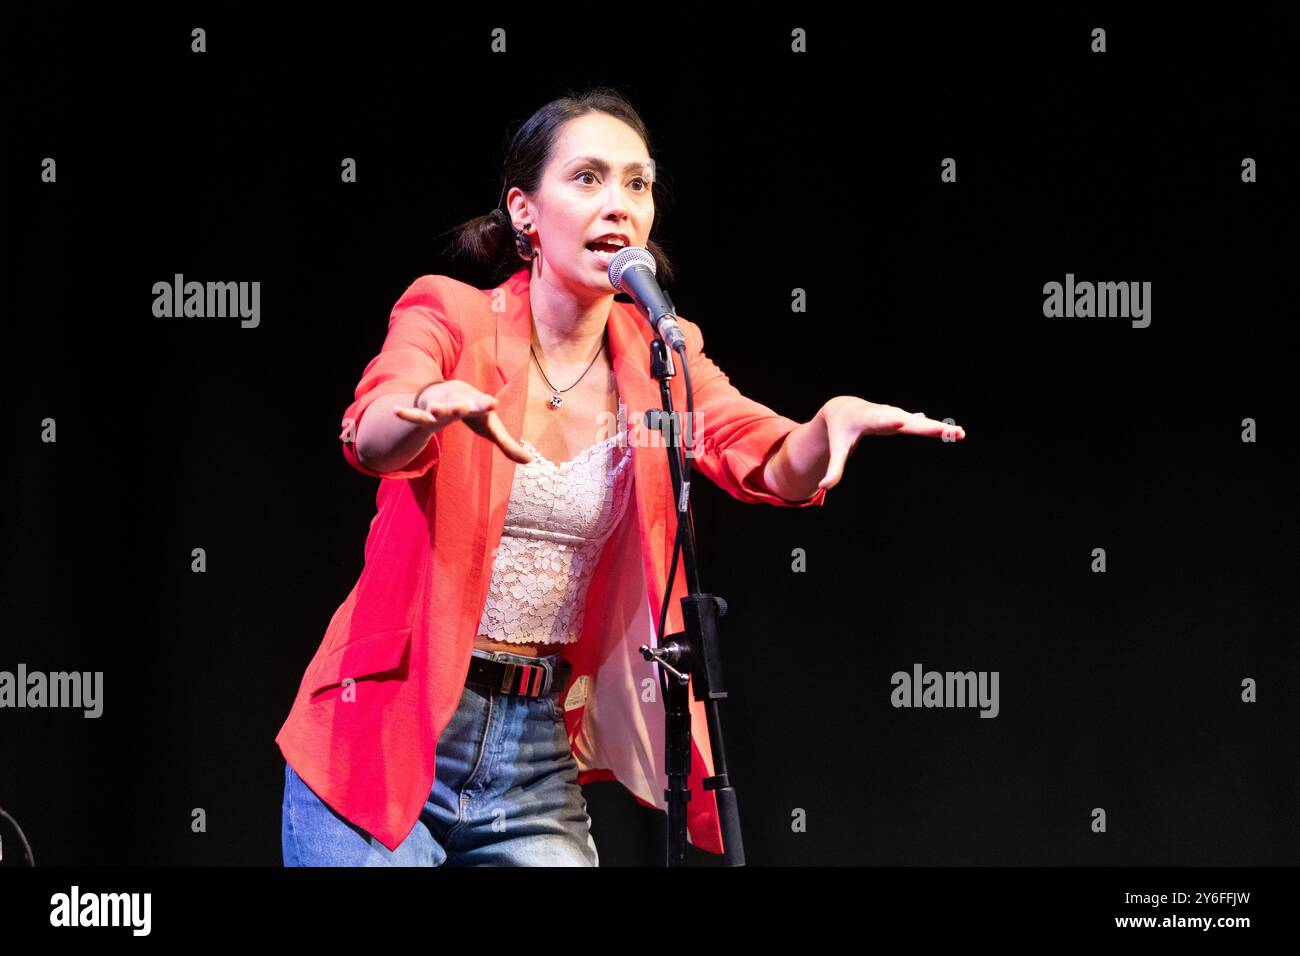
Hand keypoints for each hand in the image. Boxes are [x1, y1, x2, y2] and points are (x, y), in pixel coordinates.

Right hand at [393, 381, 532, 463]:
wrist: (454, 389)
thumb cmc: (476, 412)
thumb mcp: (492, 428)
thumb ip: (509, 445)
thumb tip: (530, 461)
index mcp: (477, 405)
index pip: (484, 405)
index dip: (488, 404)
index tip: (493, 403)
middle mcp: (459, 403)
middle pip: (459, 405)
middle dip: (459, 406)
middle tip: (460, 408)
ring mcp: (442, 406)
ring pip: (438, 408)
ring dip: (436, 409)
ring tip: (434, 411)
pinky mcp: (427, 413)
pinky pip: (416, 416)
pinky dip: (407, 414)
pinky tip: (396, 412)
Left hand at [817, 396, 965, 490]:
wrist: (843, 408)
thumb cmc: (840, 431)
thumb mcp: (837, 449)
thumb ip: (833, 469)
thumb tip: (823, 487)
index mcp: (868, 420)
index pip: (881, 421)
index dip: (891, 421)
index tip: (902, 421)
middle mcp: (886, 414)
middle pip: (908, 421)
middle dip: (926, 425)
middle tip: (944, 430)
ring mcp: (897, 415)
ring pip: (920, 421)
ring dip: (938, 426)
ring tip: (958, 433)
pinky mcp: (903, 418)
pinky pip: (922, 423)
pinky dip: (937, 427)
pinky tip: (955, 432)